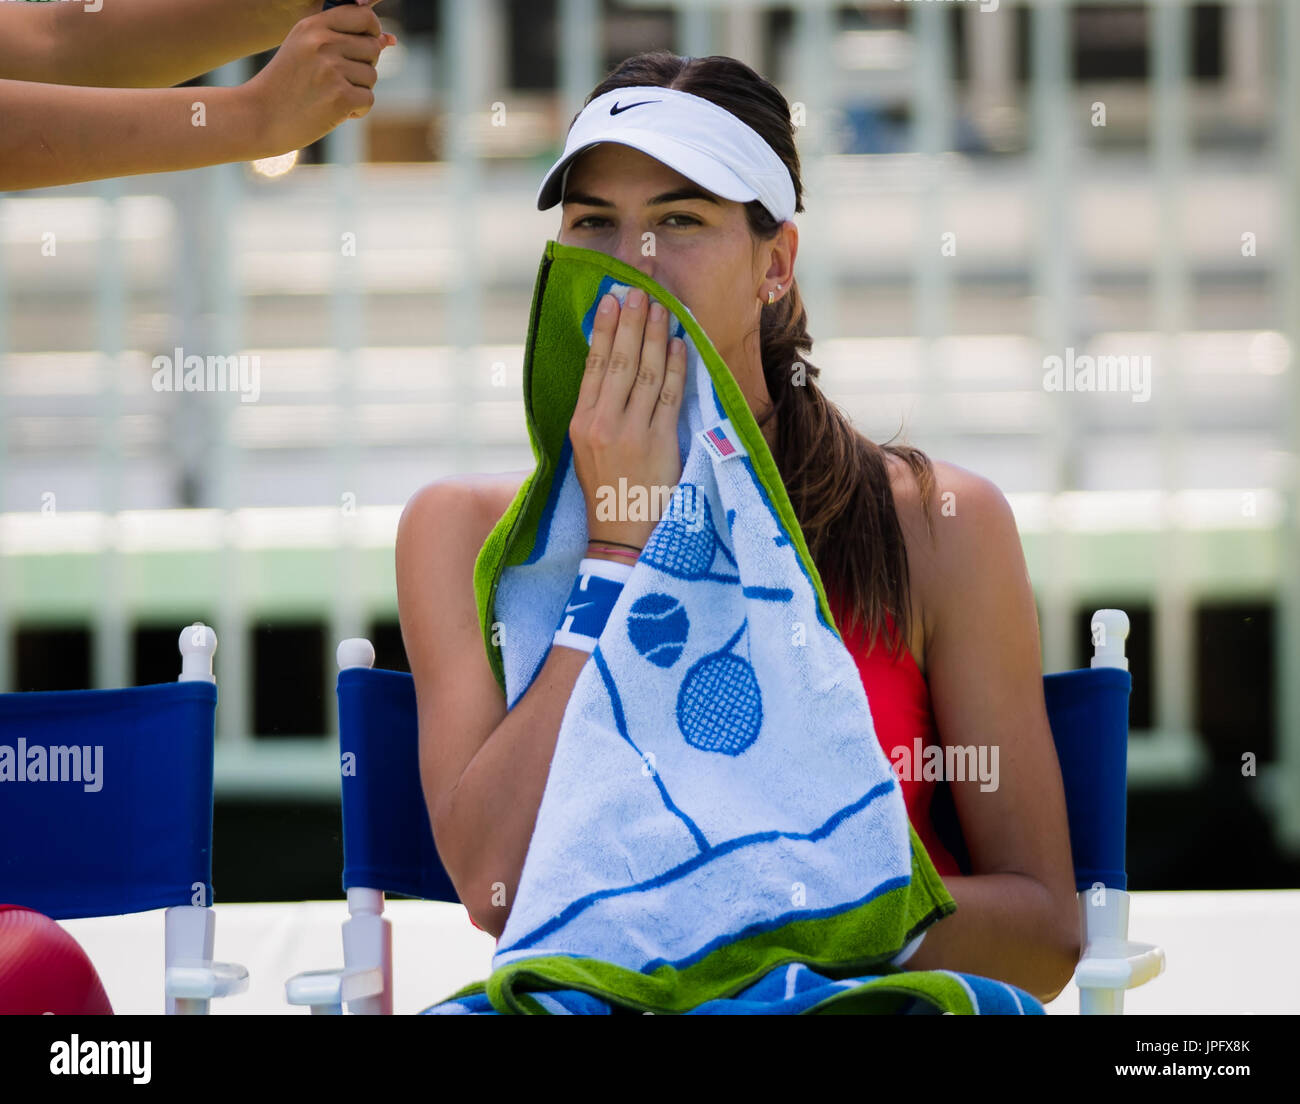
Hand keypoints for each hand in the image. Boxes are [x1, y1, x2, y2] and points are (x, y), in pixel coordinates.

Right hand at [241, 2, 396, 157]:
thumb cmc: (284, 86)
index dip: (373, 30)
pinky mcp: (340, 97)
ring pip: (372, 76)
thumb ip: (343, 40)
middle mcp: (322, 43)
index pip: (363, 16)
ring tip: (330, 96)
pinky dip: (357, 111)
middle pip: (372, 48)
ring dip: (359, 91)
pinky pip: (368, 99)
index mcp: (313, 26)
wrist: (258, 117)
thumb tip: (389, 39)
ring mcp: (331, 69)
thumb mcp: (304, 50)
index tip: (368, 43)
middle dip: (364, 67)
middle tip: (339, 80)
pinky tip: (335, 112)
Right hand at [570, 288, 686, 552]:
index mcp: (580, 423)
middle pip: (620, 362)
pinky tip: (679, 344)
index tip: (611, 301)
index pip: (594, 366)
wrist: (621, 535)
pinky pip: (670, 396)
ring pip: (645, 373)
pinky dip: (675, 367)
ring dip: (655, 336)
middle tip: (640, 292)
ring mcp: (632, 433)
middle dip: (632, 323)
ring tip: (662, 308)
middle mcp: (603, 424)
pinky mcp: (660, 443)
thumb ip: (594, 412)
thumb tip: (606, 367)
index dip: (604, 330)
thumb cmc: (606, 490)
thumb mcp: (585, 450)